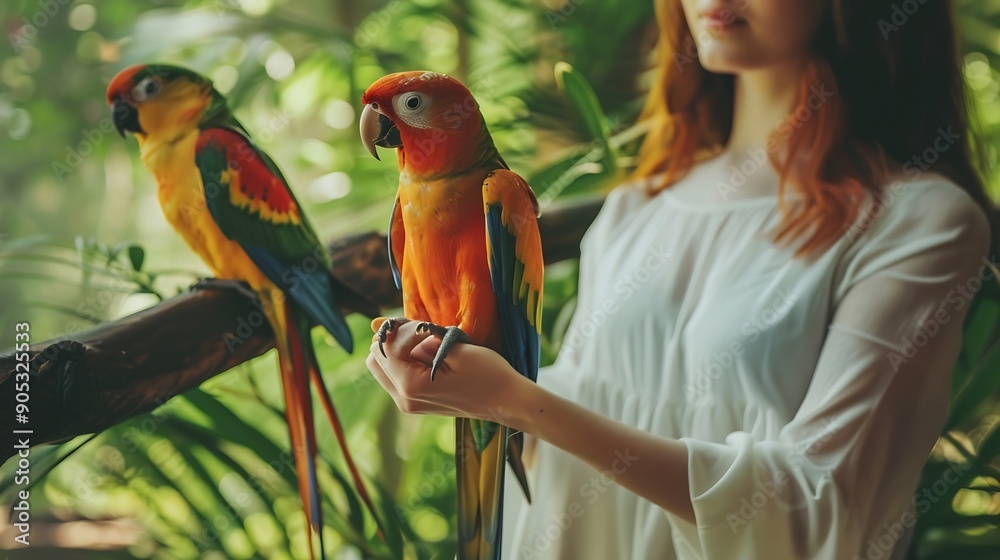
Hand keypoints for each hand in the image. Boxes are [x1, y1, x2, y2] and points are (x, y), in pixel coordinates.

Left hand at [365, 318, 528, 422]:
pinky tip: (429, 358)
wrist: (507, 402)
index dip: (404, 330)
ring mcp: (408, 404)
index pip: (386, 347)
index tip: (429, 329)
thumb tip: (380, 324)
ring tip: (430, 347)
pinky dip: (405, 362)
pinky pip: (395, 376)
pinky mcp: (415, 403)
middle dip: (396, 341)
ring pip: (383, 367)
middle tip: (427, 335)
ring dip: (399, 351)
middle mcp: (404, 399)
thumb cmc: (488, 374)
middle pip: (376, 358)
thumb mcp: (454, 348)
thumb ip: (417, 337)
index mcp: (411, 386)